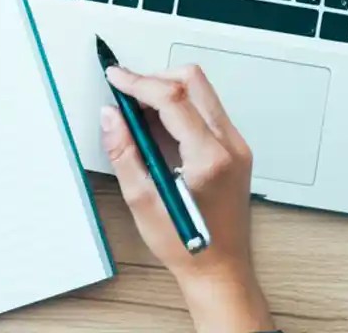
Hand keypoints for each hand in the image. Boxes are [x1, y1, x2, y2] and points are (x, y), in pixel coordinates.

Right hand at [101, 65, 273, 332]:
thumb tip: (111, 117)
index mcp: (209, 158)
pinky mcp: (235, 149)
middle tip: (126, 92)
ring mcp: (236, 146)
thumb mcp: (142, 201)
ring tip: (138, 112)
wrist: (220, 269)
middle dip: (155, 79)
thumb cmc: (187, 245)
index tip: (116, 77)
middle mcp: (230, 145)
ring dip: (167, 91)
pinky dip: (180, 107)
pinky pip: (207, 110)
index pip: (173, 98)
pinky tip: (158, 127)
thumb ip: (124, 153)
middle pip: (193, 81)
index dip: (139, 82)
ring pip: (202, 91)